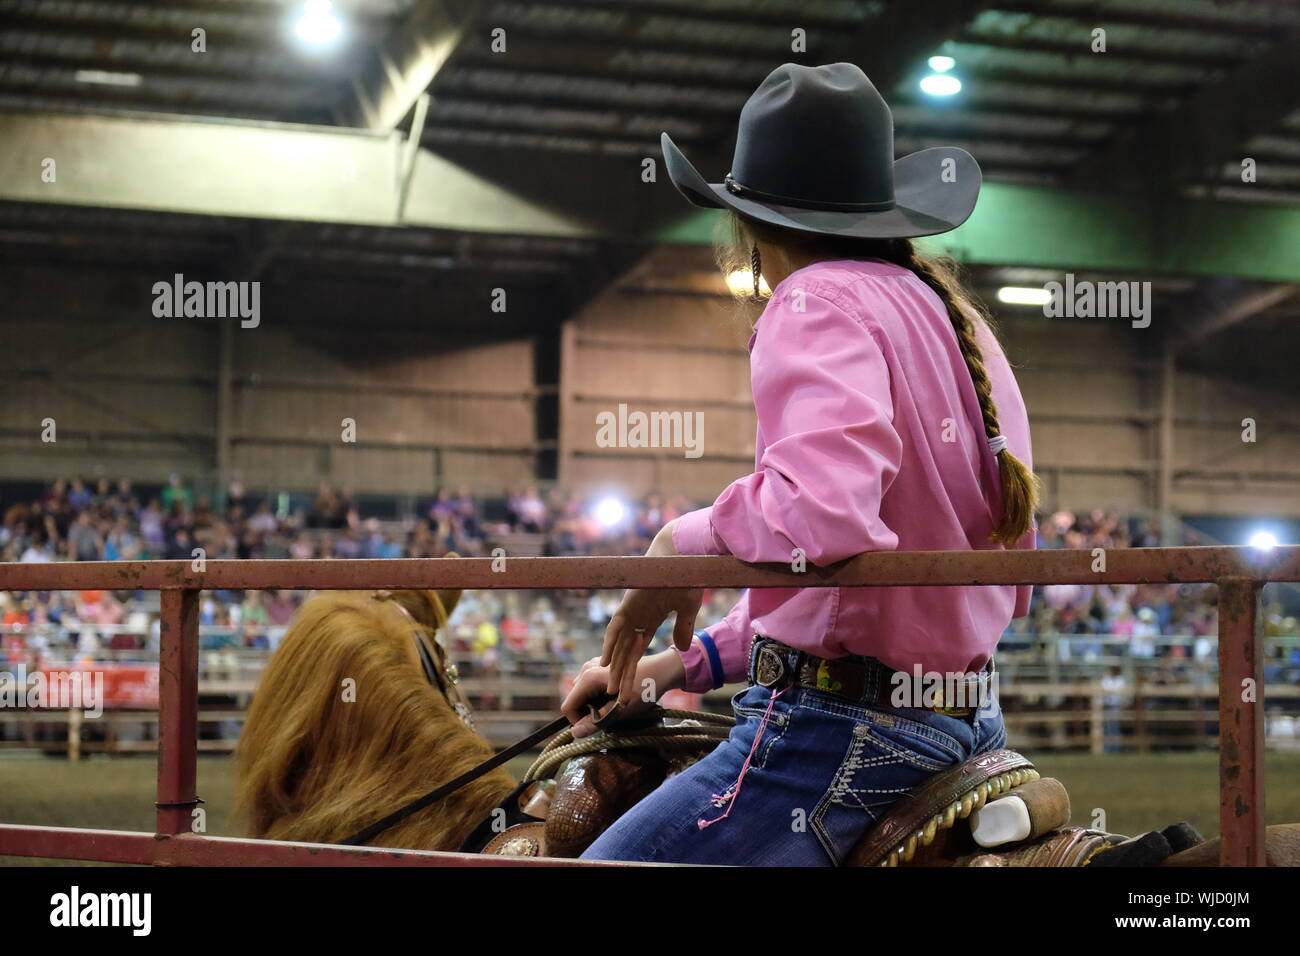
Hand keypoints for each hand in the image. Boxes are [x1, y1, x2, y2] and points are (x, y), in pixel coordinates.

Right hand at [562, 651, 685, 737]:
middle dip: (586, 712)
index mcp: (588, 678)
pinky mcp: (600, 665)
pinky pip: (590, 686)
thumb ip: (596, 722)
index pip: (568, 706)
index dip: (577, 721)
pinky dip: (598, 695)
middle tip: (608, 717)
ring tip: (613, 707)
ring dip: (592, 705)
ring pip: (582, 693)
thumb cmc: (643, 690)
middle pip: (574, 699)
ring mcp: (592, 664)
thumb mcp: (620, 710)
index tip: (595, 727)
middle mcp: (586, 668)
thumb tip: (575, 734)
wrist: (661, 670)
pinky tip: (614, 697)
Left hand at [600, 586, 702, 705]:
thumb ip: (683, 628)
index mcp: (650, 620)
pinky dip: (610, 644)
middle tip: (617, 699)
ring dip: (614, 666)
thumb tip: (682, 648)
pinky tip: (605, 661)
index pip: (638, 651)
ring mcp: (631, 611)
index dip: (634, 672)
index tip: (632, 691)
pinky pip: (616, 627)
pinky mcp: (628, 604)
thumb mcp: (688, 610)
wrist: (683, 556)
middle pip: (627, 653)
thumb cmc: (686, 578)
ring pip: (620, 645)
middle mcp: (637, 618)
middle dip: (622, 676)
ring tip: (609, 688)